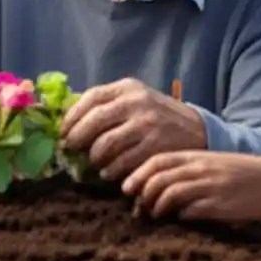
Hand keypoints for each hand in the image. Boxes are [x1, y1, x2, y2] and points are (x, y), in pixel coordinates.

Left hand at [59, 78, 205, 181]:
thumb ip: (108, 106)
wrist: (197, 129)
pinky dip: (110, 170)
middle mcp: (137, 102)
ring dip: (94, 158)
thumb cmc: (157, 116)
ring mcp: (146, 124)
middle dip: (77, 138)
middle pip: (94, 121)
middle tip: (71, 149)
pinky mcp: (154, 146)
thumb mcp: (136, 100)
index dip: (72, 116)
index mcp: (128, 87)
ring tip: (94, 162)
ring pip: (104, 145)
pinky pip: (121, 162)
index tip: (63, 131)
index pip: (91, 97)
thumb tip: (68, 122)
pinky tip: (109, 172)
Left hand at [122, 151, 260, 221]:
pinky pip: (189, 211)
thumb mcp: (215, 162)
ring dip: (156, 207)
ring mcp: (209, 186)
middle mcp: (200, 168)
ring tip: (155, 215)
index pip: (157, 160)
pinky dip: (179, 216)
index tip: (127, 188)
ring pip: (169, 194)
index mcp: (198, 155)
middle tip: (138, 207)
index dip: (138, 174)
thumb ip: (190, 168)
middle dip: (141, 194)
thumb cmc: (244, 173)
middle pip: (158, 178)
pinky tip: (181, 218)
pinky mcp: (219, 204)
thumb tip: (161, 183)